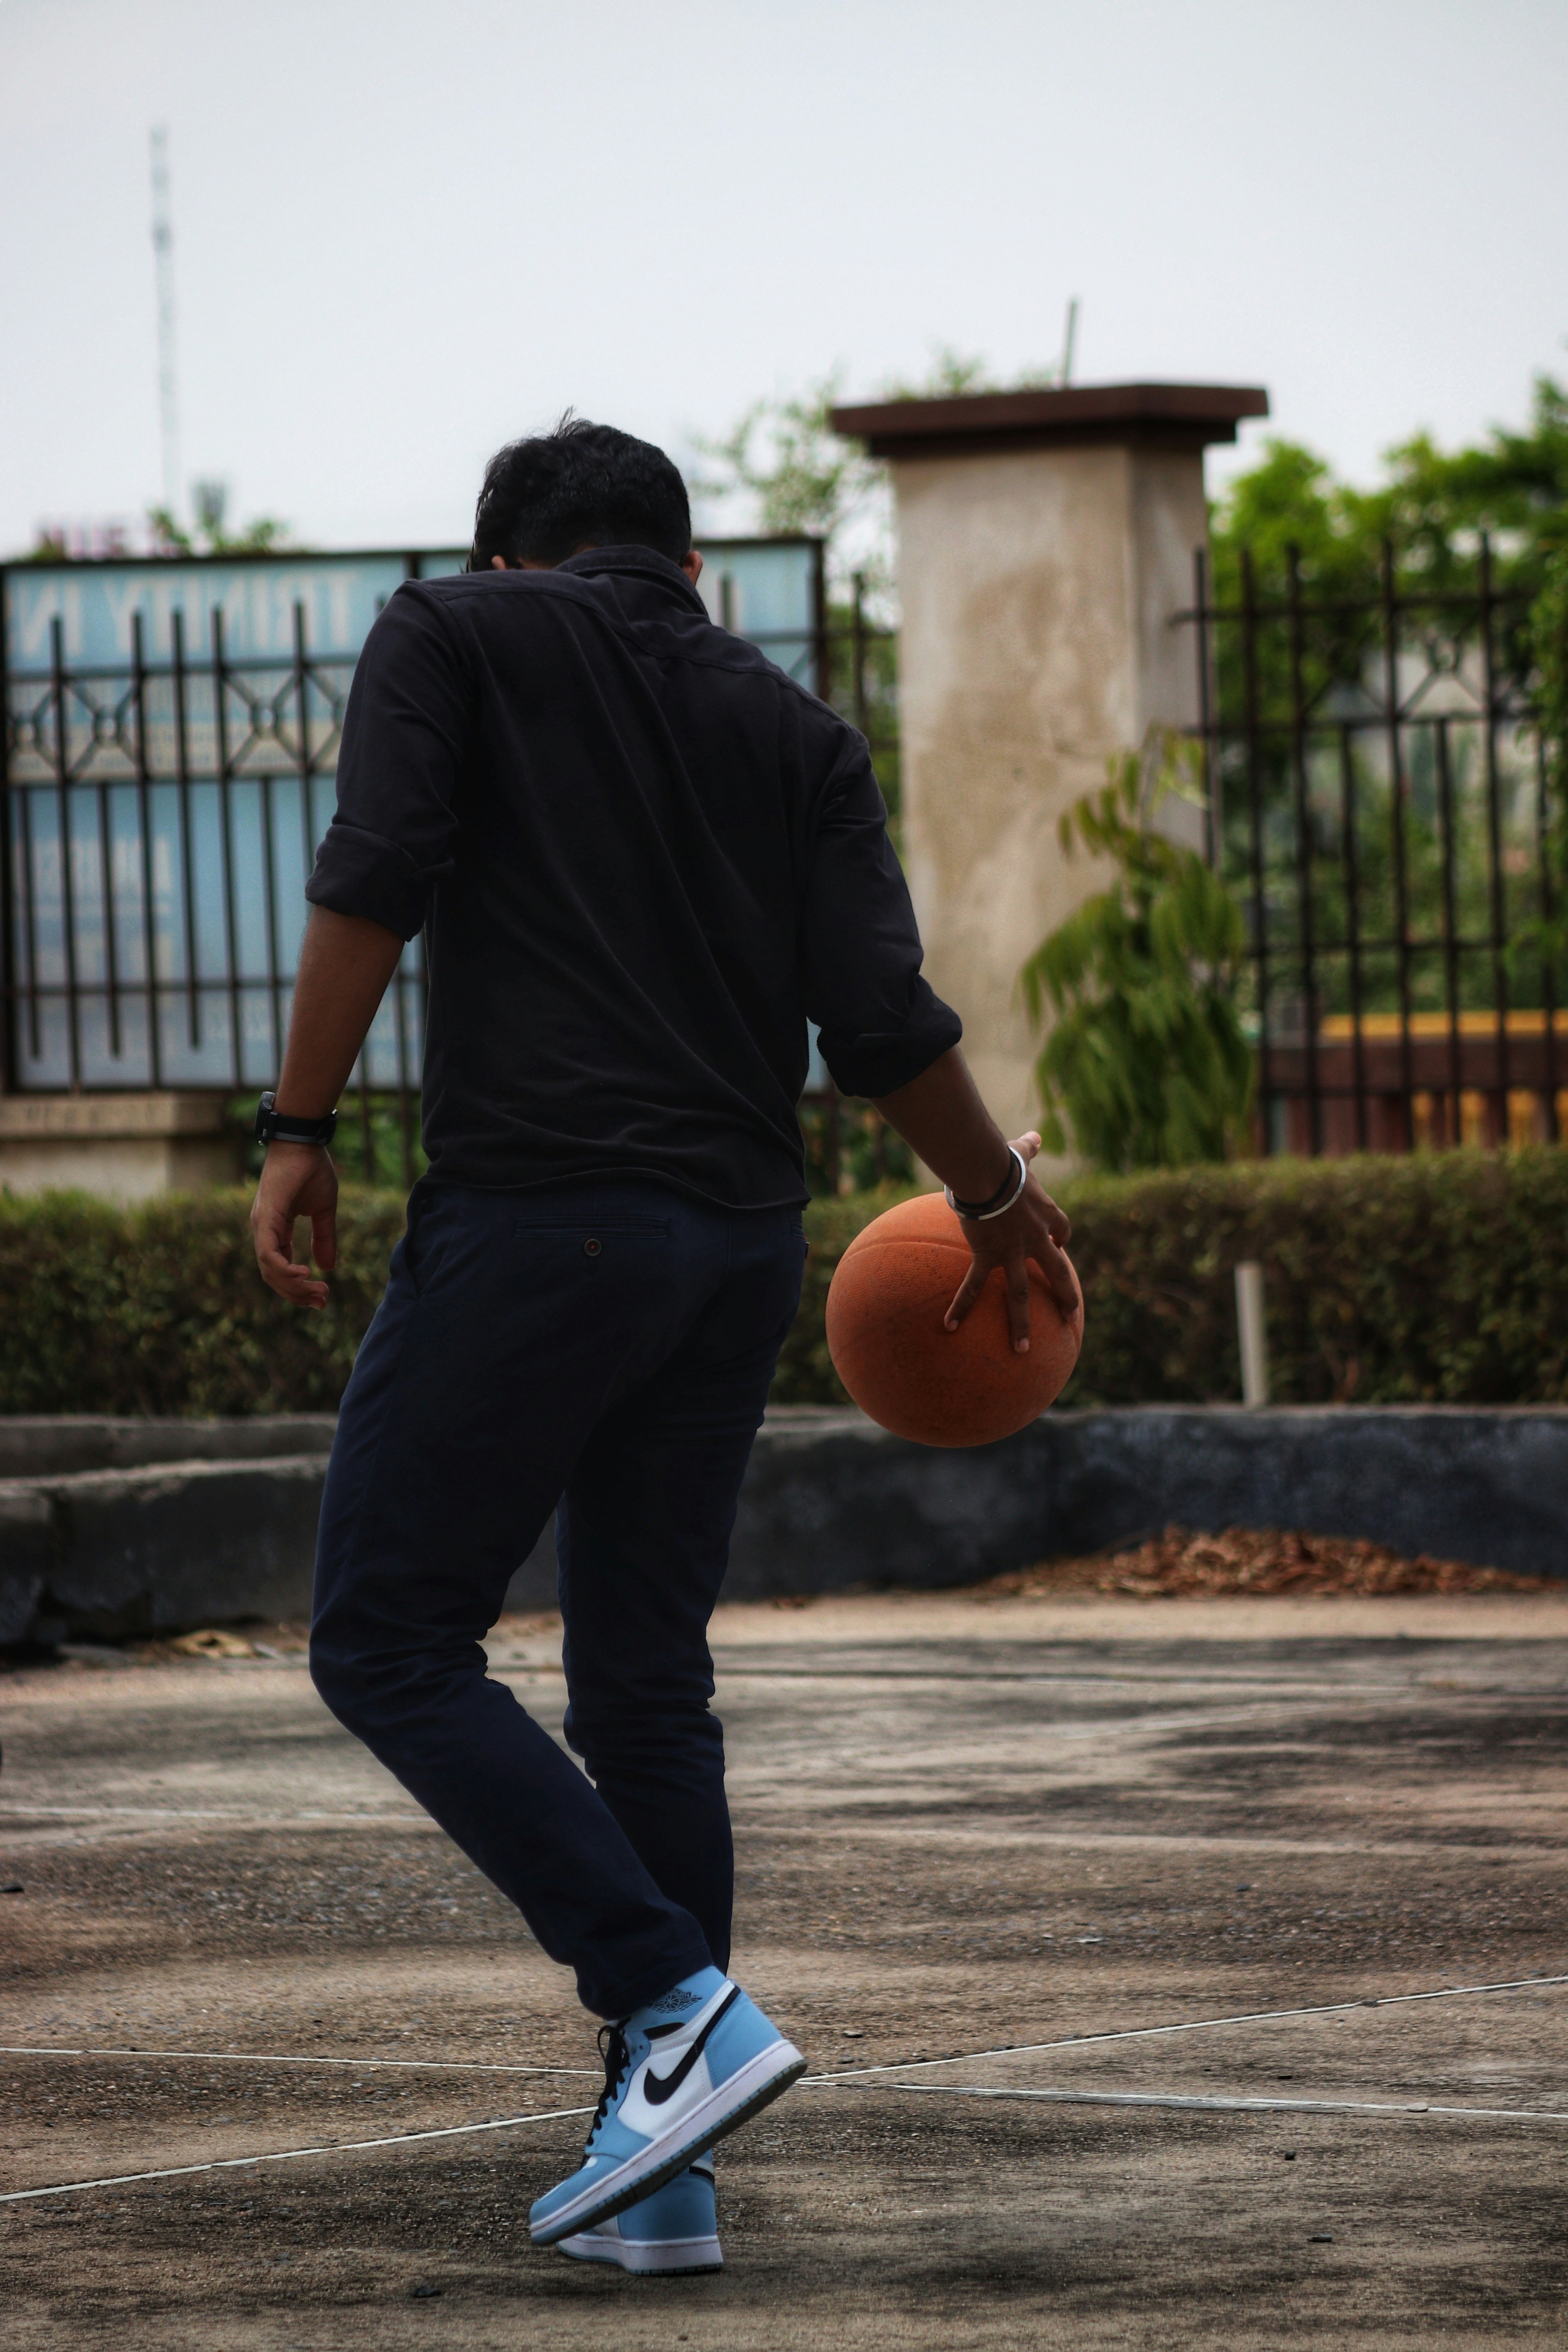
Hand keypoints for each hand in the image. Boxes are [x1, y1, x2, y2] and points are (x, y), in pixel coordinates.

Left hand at [251, 1142, 338, 1309]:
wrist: (303, 1141)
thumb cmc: (312, 1169)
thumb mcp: (323, 1210)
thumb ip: (324, 1238)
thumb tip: (327, 1267)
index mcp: (274, 1228)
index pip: (280, 1266)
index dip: (299, 1286)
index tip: (322, 1297)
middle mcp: (263, 1229)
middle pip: (273, 1274)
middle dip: (297, 1294)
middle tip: (322, 1302)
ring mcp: (262, 1224)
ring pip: (269, 1269)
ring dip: (293, 1286)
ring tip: (318, 1292)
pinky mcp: (266, 1217)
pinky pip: (269, 1253)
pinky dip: (284, 1269)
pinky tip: (304, 1275)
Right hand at [943, 1131, 1077, 1352]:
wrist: (990, 1175)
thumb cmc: (1004, 1162)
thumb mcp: (1021, 1154)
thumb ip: (1030, 1147)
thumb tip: (1037, 1134)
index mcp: (1047, 1215)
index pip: (1061, 1233)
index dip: (1060, 1240)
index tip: (1058, 1244)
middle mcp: (1036, 1240)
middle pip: (1056, 1273)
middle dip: (1065, 1297)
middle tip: (1071, 1317)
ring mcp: (1013, 1253)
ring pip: (1022, 1294)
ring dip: (1022, 1323)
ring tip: (1023, 1349)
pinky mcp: (988, 1257)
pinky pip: (975, 1286)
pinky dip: (962, 1306)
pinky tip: (950, 1326)